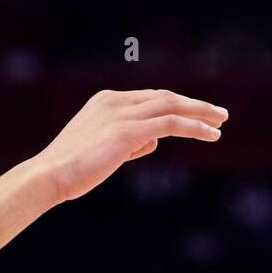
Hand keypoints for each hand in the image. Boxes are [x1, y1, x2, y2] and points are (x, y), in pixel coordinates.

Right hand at [38, 89, 227, 204]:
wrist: (50, 175)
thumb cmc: (70, 169)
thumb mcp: (101, 149)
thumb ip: (127, 141)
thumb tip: (152, 142)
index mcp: (104, 101)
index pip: (149, 98)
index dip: (175, 104)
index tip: (195, 113)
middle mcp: (114, 101)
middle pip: (164, 97)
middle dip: (194, 104)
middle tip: (218, 114)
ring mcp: (122, 114)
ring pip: (172, 106)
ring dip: (201, 113)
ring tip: (221, 122)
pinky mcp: (129, 131)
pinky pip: (172, 124)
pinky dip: (195, 127)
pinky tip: (212, 134)